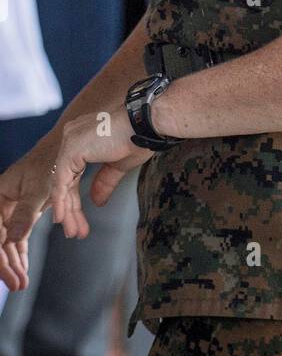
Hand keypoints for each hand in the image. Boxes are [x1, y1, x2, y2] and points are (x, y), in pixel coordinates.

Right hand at [0, 147, 56, 290]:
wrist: (72, 143)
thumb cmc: (54, 161)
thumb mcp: (40, 187)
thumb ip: (25, 213)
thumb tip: (11, 240)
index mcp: (0, 195)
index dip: (1, 259)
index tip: (12, 278)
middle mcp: (5, 201)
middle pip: (2, 238)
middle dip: (10, 264)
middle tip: (20, 285)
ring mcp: (17, 204)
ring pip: (13, 237)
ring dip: (19, 260)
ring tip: (24, 281)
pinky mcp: (31, 205)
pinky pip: (26, 231)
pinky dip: (29, 248)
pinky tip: (28, 266)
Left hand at [49, 107, 152, 240]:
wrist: (146, 123)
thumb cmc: (139, 137)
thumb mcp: (119, 164)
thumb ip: (104, 181)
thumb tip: (97, 202)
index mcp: (83, 137)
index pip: (73, 174)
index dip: (74, 198)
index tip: (78, 219)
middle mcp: (72, 136)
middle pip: (66, 180)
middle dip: (71, 208)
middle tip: (75, 231)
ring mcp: (69, 141)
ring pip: (62, 184)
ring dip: (67, 210)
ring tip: (72, 232)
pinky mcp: (70, 150)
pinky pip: (61, 182)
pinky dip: (61, 202)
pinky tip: (63, 219)